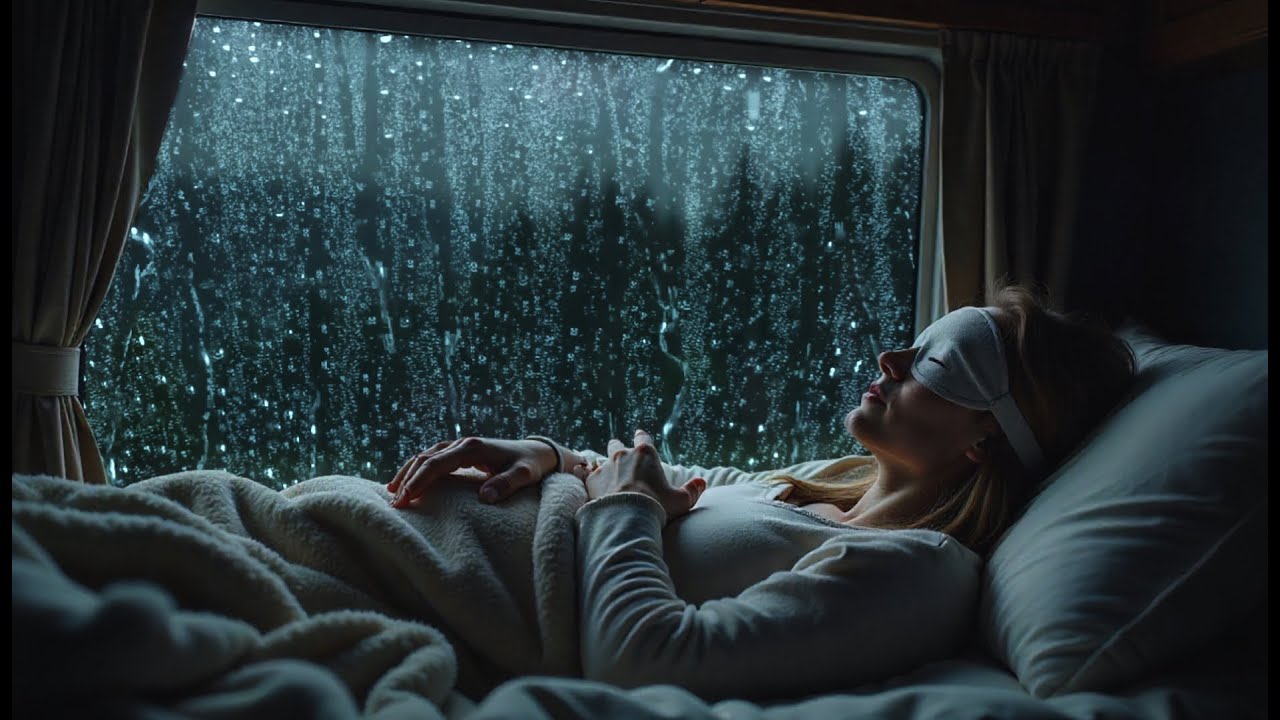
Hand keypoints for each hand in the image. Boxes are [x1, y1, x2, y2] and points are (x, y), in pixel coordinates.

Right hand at [387, 437, 558, 507]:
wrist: (539, 452)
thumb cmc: (532, 465)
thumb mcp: (524, 475)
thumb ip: (506, 484)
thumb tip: (484, 497)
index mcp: (473, 448)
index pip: (438, 463)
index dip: (419, 481)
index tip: (406, 499)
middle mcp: (462, 443)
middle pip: (426, 458)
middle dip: (408, 480)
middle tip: (395, 504)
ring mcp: (460, 446)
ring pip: (425, 456)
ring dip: (408, 473)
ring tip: (392, 493)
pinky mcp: (460, 452)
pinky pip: (432, 458)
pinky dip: (417, 469)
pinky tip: (407, 483)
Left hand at [572, 429, 705, 520]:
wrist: (626, 517)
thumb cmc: (656, 506)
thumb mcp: (681, 501)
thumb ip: (692, 490)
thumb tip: (701, 483)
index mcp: (645, 454)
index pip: (643, 437)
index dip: (641, 437)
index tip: (640, 437)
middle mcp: (623, 455)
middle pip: (616, 444)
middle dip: (618, 449)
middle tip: (621, 459)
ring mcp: (604, 467)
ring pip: (600, 459)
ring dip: (603, 466)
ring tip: (605, 476)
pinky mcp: (590, 481)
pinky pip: (586, 475)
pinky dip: (589, 480)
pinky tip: (590, 488)